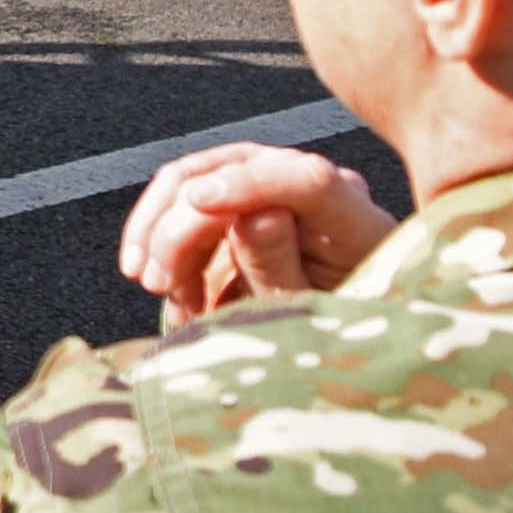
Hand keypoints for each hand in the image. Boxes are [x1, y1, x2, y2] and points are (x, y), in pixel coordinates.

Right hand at [118, 142, 392, 325]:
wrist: (337, 342)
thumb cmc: (328, 334)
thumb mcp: (305, 315)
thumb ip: (280, 265)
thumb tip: (255, 213)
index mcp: (355, 223)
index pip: (307, 181)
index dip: (251, 184)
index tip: (196, 203)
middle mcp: (315, 187)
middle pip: (233, 170)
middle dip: (180, 222)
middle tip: (156, 282)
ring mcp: (277, 186)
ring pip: (198, 179)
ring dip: (164, 234)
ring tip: (161, 289)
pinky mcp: (245, 198)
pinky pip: (190, 201)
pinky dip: (170, 243)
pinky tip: (171, 289)